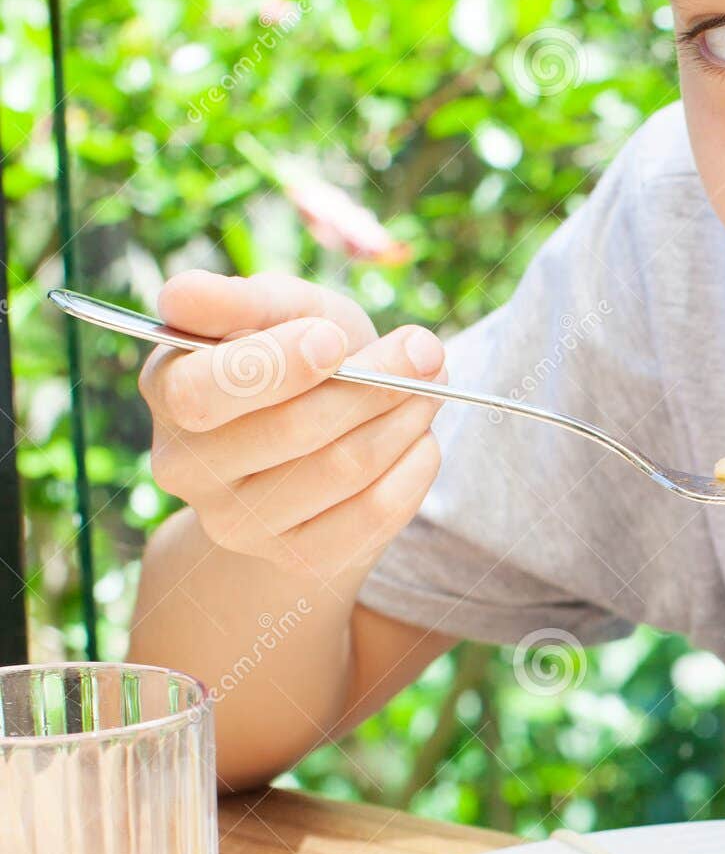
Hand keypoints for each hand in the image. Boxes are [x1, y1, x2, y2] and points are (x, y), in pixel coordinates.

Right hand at [140, 271, 443, 584]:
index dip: (276, 366)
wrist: (321, 438)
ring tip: (430, 387)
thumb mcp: (276, 309)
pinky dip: (413, 468)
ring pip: (342, 469)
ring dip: (404, 419)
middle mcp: (184, 468)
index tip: (335, 339)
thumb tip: (181, 295)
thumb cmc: (297, 351)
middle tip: (425, 352)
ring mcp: (235, 524)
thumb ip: (238, 300)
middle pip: (291, 430)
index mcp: (166, 390)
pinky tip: (422, 440)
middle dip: (372, 384)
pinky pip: (373, 514)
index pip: (203, 392)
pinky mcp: (295, 558)